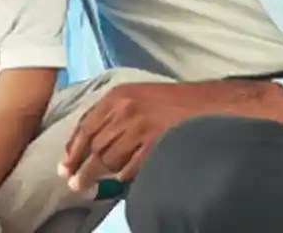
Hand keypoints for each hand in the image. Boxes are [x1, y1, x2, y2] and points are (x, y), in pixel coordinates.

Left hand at [61, 80, 282, 188]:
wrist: (217, 107)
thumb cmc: (179, 104)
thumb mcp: (141, 97)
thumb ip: (116, 114)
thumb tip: (93, 141)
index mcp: (119, 95)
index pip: (86, 124)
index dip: (73, 147)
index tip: (65, 163)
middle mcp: (125, 109)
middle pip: (93, 145)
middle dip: (80, 166)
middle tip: (73, 182)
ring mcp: (140, 128)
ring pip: (108, 159)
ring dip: (99, 175)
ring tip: (89, 186)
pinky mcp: (154, 146)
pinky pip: (129, 169)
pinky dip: (124, 177)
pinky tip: (124, 179)